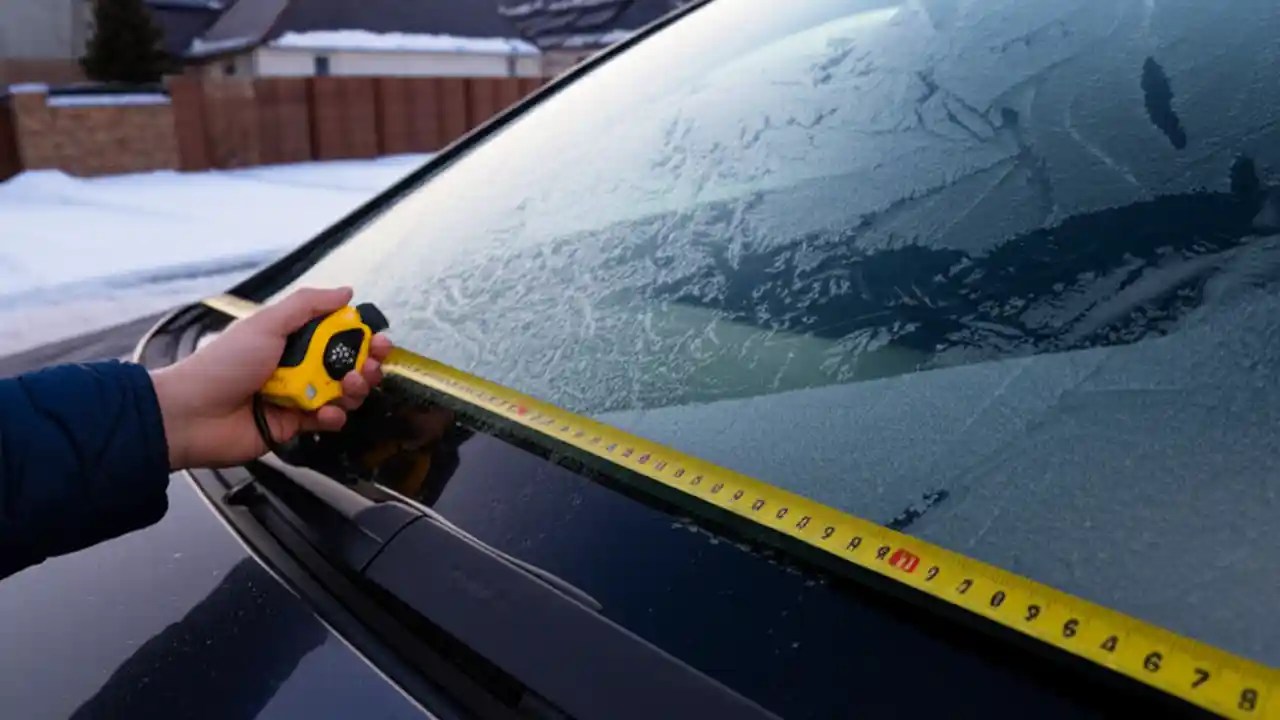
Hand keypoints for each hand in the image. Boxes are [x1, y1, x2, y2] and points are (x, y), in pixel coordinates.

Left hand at [150, 287, 393, 469]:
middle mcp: (298, 366)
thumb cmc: (226, 363)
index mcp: (291, 338)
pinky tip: (327, 414)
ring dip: (354, 390)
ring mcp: (297, 396)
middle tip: (370, 367)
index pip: (338, 335)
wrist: (192, 413)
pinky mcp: (293, 426)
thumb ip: (307, 306)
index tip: (379, 341)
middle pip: (346, 365)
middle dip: (365, 366)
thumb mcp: (266, 324)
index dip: (361, 337)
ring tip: (349, 387)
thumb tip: (347, 291)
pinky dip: (333, 418)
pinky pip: (326, 421)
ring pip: (342, 394)